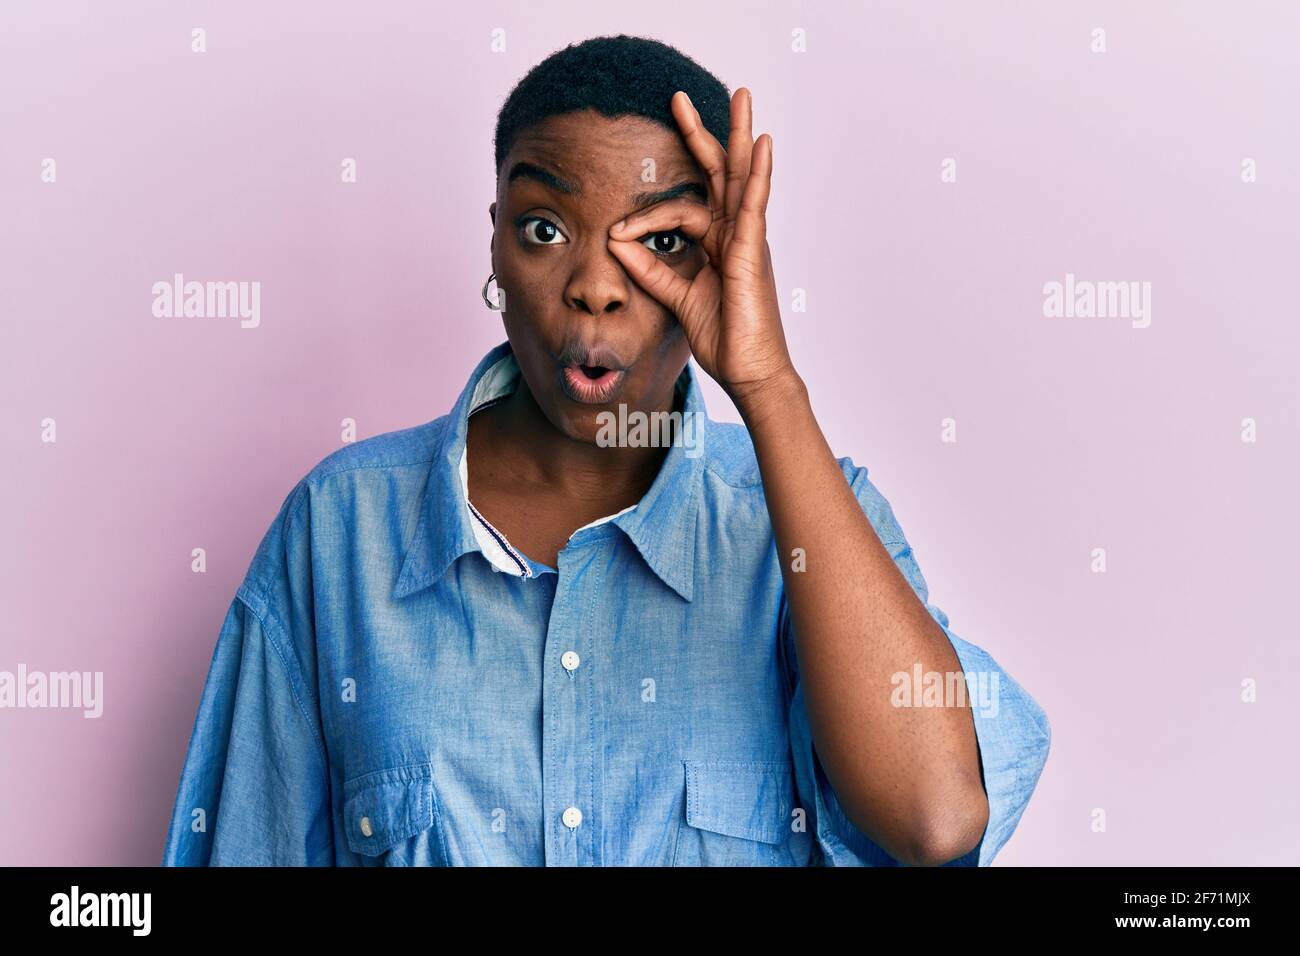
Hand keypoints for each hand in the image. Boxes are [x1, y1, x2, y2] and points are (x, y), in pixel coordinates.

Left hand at [607, 88, 797, 409]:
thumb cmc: (724, 339)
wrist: (748, 371)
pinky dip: (757, 175)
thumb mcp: (677, 298)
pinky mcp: (753, 252)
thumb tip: (617, 243)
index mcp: (719, 245)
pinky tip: (761, 146)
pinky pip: (754, 205)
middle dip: (704, 134)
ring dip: (738, 135)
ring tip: (741, 96)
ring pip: (740, 177)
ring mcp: (748, 240)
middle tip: (683, 97)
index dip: (646, 216)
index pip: (682, 208)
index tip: (616, 232)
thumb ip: (650, 270)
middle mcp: (736, 235)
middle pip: (719, 173)